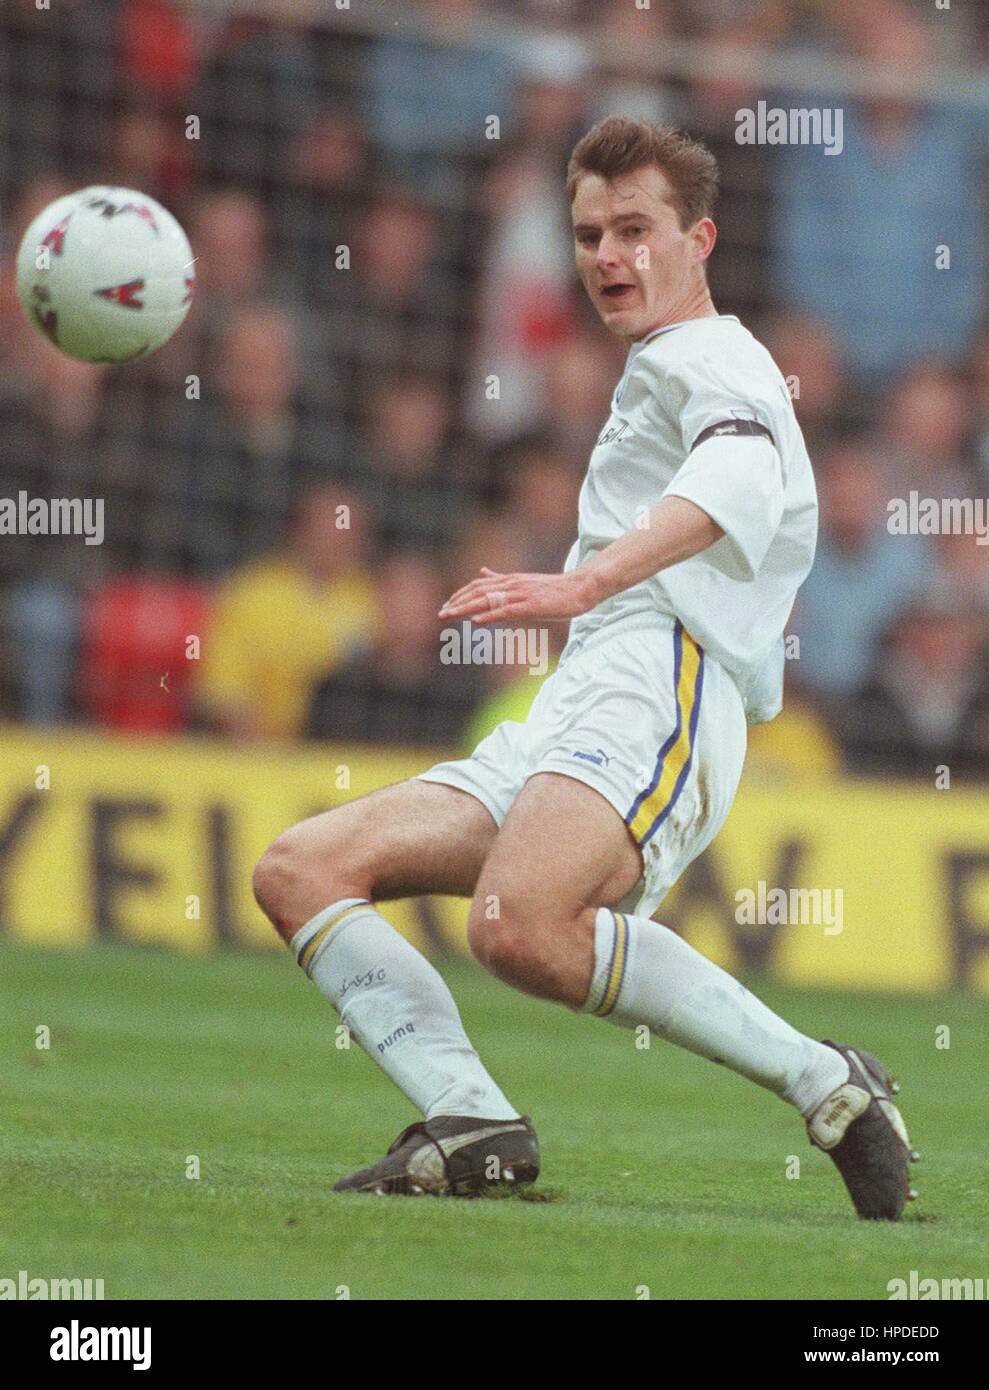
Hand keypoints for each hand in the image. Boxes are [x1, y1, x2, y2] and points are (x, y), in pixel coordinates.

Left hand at [438, 567, 594, 624]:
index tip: (446, 606)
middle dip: (457, 603)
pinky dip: (489, 615)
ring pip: (488, 600)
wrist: (579, 588)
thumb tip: (481, 572)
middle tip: (440, 614)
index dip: (459, 596)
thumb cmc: (554, 589)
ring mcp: (521, 595)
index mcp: (509, 580)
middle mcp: (511, 584)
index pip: (477, 586)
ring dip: (466, 608)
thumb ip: (501, 578)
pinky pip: (506, 611)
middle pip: (477, 592)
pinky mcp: (531, 606)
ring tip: (449, 615)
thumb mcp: (523, 581)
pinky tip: (476, 621)